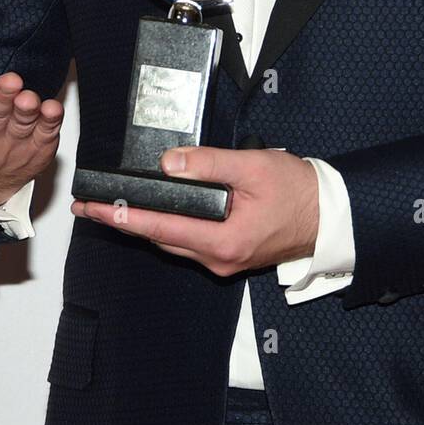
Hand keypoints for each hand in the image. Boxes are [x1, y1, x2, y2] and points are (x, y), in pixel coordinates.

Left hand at [71, 146, 319, 274]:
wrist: (330, 214)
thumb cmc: (298, 191)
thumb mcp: (254, 167)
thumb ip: (209, 164)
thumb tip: (169, 163)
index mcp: (223, 241)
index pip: (160, 227)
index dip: (123, 217)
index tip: (95, 209)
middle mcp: (219, 259)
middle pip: (160, 239)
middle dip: (125, 222)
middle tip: (93, 206)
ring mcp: (224, 261)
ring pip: (174, 242)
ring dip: (145, 225)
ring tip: (116, 207)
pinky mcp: (230, 255)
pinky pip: (190, 242)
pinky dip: (169, 226)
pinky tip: (158, 211)